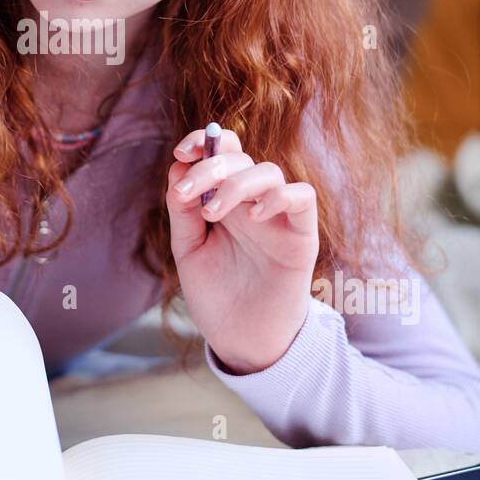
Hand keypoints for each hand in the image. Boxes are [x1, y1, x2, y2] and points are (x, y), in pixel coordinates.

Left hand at [166, 128, 318, 372]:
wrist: (242, 337)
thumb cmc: (217, 293)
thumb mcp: (189, 249)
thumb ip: (183, 210)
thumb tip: (177, 167)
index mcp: (225, 199)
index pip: (222, 151)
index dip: (204, 141)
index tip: (181, 153)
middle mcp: (252, 202)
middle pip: (240, 158)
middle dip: (210, 166)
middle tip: (188, 195)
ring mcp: (278, 216)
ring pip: (268, 172)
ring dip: (236, 184)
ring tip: (212, 214)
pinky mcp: (301, 235)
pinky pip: (302, 196)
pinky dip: (279, 196)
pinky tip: (255, 216)